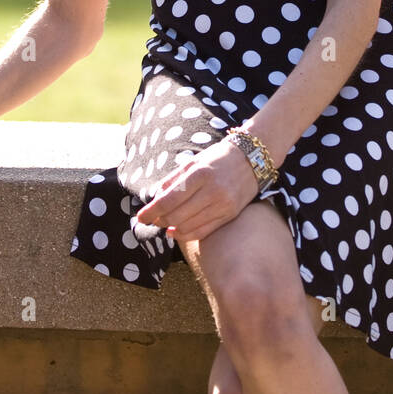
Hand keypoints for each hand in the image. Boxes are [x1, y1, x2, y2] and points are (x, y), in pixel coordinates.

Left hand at [134, 137, 262, 242]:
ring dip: (170, 228)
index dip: (152, 210)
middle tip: (151, 219)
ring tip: (162, 224)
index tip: (140, 217)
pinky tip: (175, 232)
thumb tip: (155, 198)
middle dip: (159, 220)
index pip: (169, 199)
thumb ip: (173, 180)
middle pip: (177, 216)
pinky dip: (185, 234)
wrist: (252, 159)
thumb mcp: (193, 161)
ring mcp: (223, 205)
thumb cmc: (217, 158)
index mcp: (200, 174)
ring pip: (188, 226)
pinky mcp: (229, 215)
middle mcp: (212, 191)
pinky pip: (203, 231)